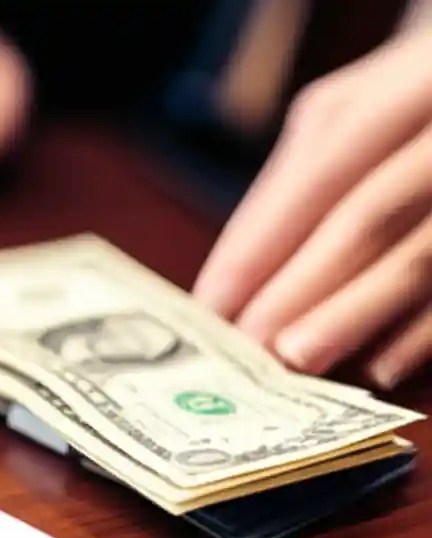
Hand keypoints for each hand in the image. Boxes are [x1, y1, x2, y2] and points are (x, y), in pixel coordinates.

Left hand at [193, 28, 431, 388]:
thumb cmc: (410, 102)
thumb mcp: (357, 106)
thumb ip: (300, 177)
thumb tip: (234, 273)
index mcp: (413, 85)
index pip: (321, 174)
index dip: (262, 243)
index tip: (212, 304)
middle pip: (371, 217)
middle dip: (302, 287)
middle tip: (251, 345)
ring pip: (421, 256)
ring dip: (354, 312)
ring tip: (298, 357)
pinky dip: (425, 332)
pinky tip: (381, 367)